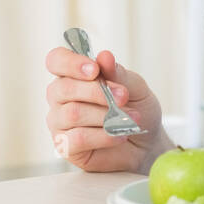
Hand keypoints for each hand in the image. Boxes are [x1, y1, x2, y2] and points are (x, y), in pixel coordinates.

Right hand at [44, 46, 171, 173]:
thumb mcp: (135, 87)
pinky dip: (104, 136)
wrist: (147, 143)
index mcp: (73, 75)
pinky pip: (78, 138)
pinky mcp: (66, 146)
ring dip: (106, 115)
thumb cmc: (136, 109)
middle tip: (124, 96)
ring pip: (73, 113)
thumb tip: (104, 56)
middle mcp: (60, 98)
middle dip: (97, 92)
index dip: (71, 63)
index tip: (94, 69)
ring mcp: (60, 123)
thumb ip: (118, 73)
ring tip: (130, 118)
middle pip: (64, 88)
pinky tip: (120, 134)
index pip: (56, 60)